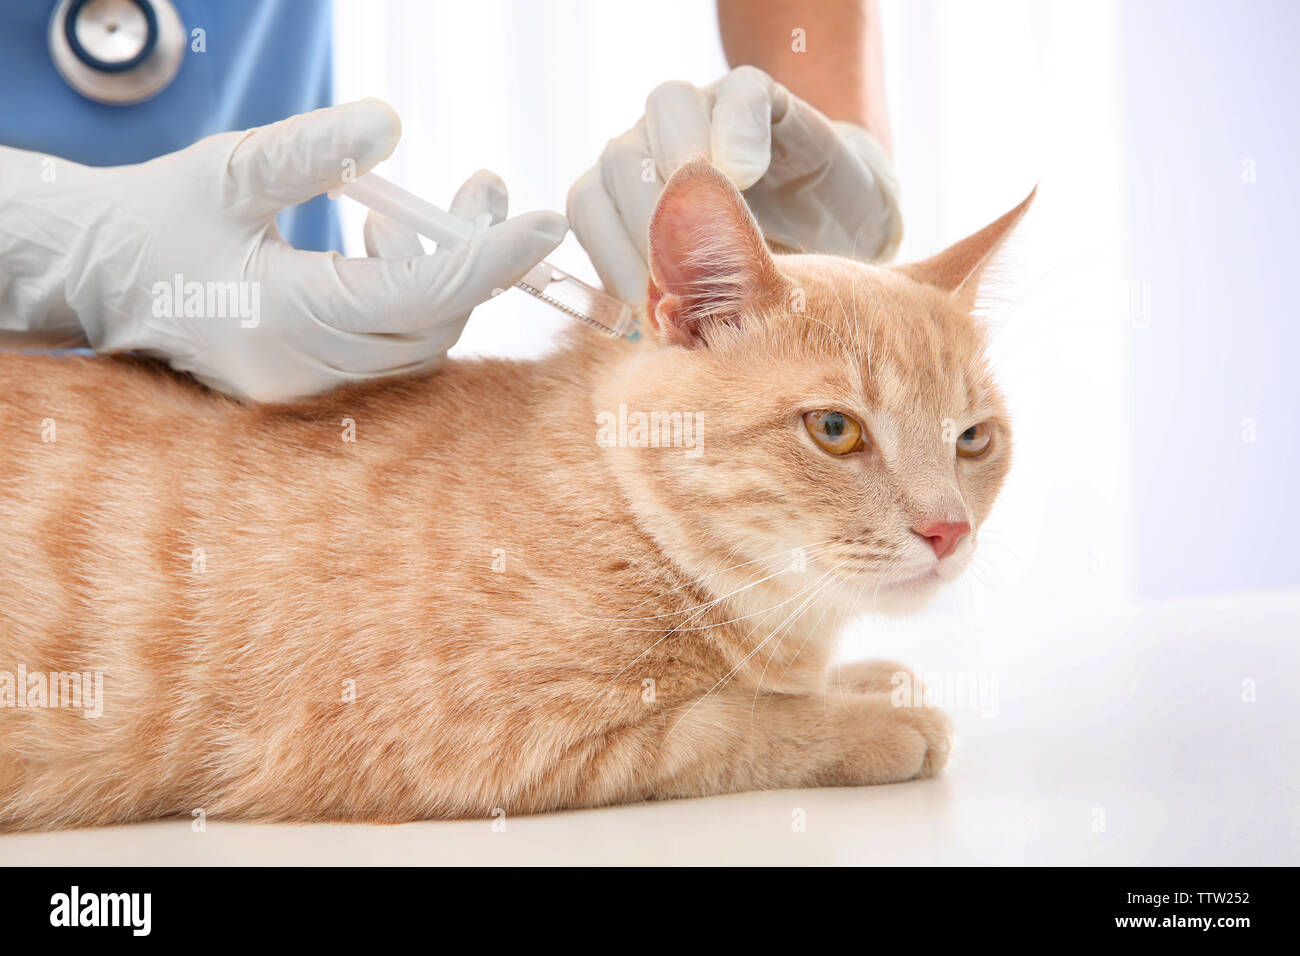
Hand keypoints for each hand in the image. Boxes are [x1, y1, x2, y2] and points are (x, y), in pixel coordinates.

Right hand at [0, 99, 565, 401]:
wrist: (98, 280)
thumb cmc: (154, 218)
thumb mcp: (229, 169)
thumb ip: (311, 148)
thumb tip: (390, 123)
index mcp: (282, 317)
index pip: (417, 297)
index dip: (488, 258)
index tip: (544, 221)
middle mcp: (302, 369)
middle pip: (432, 325)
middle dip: (473, 257)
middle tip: (486, 185)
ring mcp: (307, 386)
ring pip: (417, 342)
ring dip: (441, 273)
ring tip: (409, 208)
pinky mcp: (311, 383)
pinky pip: (389, 347)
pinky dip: (409, 295)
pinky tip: (383, 242)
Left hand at [567, 66, 901, 306]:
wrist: (842, 228)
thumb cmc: (769, 274)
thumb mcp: (720, 304)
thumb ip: (681, 306)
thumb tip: (654, 328)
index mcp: (628, 195)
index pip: (590, 207)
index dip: (610, 254)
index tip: (646, 305)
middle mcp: (655, 145)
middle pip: (621, 158)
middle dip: (646, 217)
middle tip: (682, 265)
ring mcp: (704, 112)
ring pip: (666, 108)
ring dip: (682, 160)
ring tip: (714, 213)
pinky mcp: (759, 97)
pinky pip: (739, 93)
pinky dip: (737, 130)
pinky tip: (745, 172)